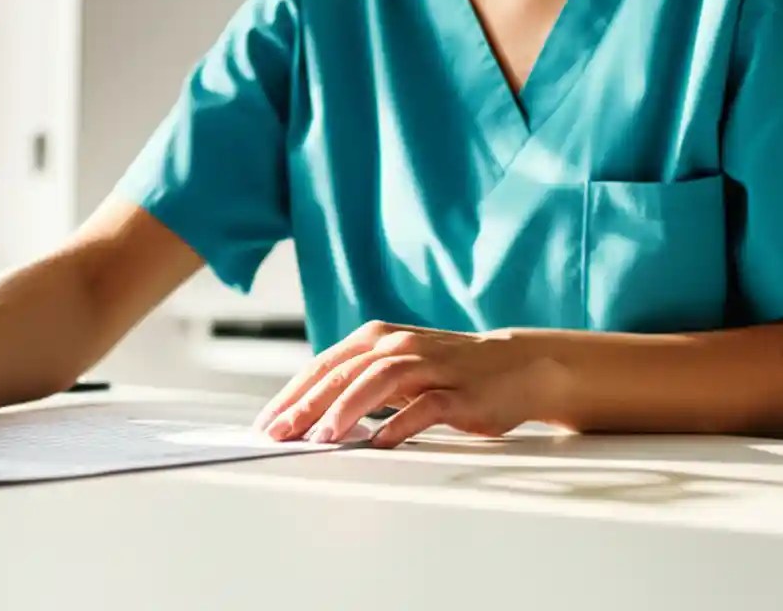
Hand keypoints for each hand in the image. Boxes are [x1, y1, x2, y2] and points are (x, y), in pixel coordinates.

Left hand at [252, 321, 553, 447]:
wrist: (518, 366)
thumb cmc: (448, 372)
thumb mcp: (396, 370)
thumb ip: (356, 383)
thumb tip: (306, 416)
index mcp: (377, 338)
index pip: (323, 366)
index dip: (291, 394)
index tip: (265, 424)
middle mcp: (399, 345)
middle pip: (343, 372)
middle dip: (305, 404)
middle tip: (278, 434)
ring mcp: (431, 366)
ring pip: (379, 381)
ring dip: (347, 409)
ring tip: (321, 437)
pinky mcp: (459, 391)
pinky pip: (425, 406)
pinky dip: (400, 424)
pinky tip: (379, 443)